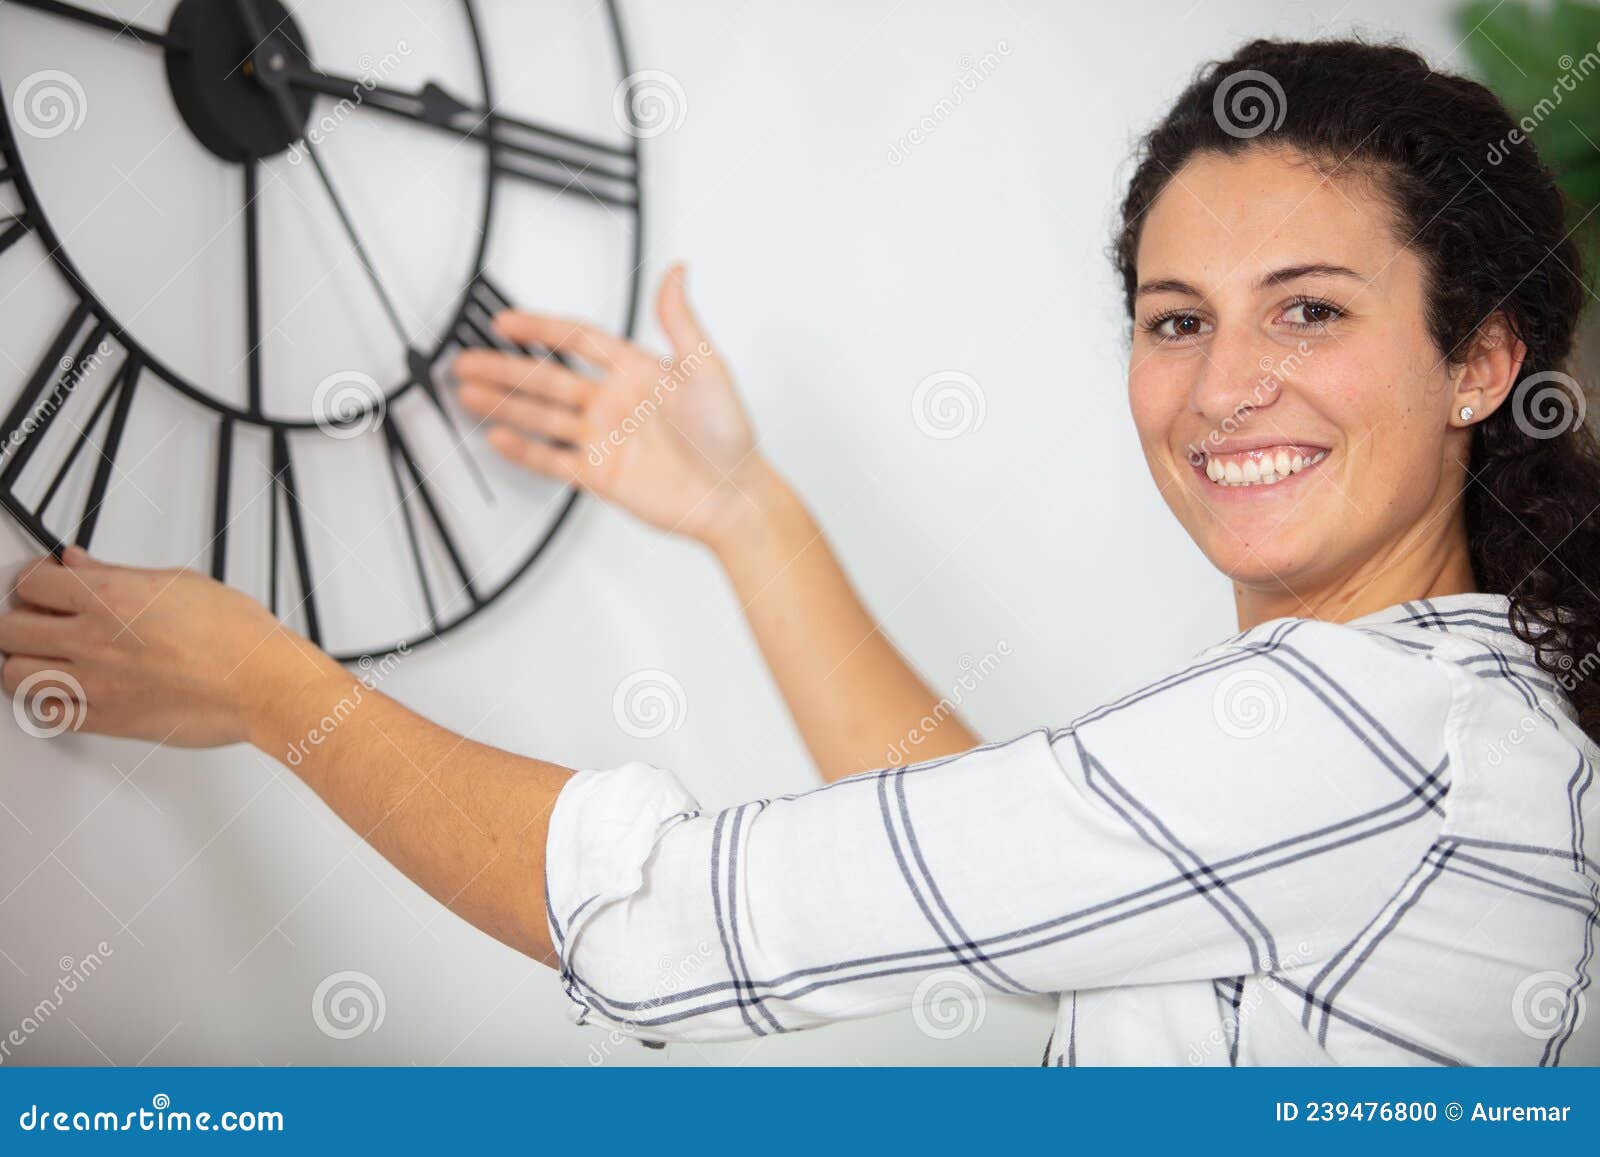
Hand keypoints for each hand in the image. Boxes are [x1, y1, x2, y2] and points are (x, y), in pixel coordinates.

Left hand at [0, 548, 339, 747]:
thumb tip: (81, 565)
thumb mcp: (178, 582)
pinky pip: (49, 714)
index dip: (32, 580)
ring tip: (42, 656)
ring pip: (15, 675)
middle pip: (10, 629)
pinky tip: (62, 690)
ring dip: (22, 662)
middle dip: (17, 621)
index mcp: (110, 597)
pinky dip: (46, 701)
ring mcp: (96, 683)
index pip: (31, 583)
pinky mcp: (107, 720)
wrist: (263, 684)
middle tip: (35, 619)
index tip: (41, 583)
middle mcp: (94, 640)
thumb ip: (117, 574)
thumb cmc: (236, 636)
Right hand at [452, 264, 769, 547]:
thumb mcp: (706, 367)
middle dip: (505, 367)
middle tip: (467, 358)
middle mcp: (615, 402)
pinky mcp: (600, 474)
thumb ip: (681, 320)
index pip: (578, 340)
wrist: (732, 496)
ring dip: (505, 403)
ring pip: (542, 416)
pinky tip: (499, 435)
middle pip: (547, 377)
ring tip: (468, 391)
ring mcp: (604, 438)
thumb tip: (676, 272)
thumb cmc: (729, 434)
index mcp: (636, 371)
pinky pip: (552, 459)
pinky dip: (523, 449)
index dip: (541, 327)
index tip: (506, 321)